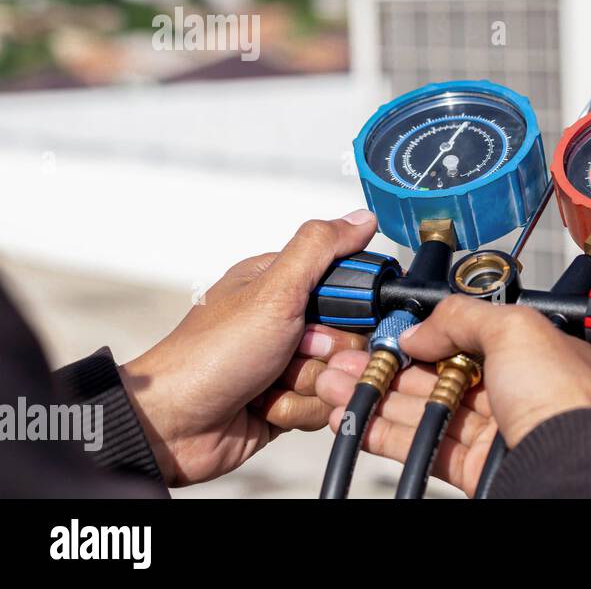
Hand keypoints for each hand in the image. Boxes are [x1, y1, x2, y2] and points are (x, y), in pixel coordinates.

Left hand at [118, 210, 378, 485]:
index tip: (328, 318)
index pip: (349, 288)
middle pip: (351, 337)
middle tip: (291, 353)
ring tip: (270, 384)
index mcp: (281, 285)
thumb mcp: (272, 291)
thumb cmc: (211, 354)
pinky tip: (265, 406)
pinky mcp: (287, 400)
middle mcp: (285, 322)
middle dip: (326, 354)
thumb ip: (320, 249)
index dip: (350, 308)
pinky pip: (322, 406)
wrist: (175, 425)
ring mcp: (286, 363)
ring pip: (338, 374)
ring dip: (308, 385)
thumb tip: (361, 218)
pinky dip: (297, 410)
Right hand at [315, 295, 590, 495]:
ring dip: (379, 396)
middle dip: (392, 365)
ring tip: (338, 385)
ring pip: (426, 410)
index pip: (475, 335)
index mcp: (542, 354)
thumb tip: (421, 329)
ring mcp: (497, 432)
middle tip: (351, 359)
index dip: (431, 333)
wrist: (567, 470)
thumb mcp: (516, 330)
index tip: (394, 331)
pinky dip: (385, 434)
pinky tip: (358, 421)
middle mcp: (521, 392)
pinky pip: (422, 446)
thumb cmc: (567, 404)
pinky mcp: (475, 469)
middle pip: (442, 374)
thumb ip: (464, 318)